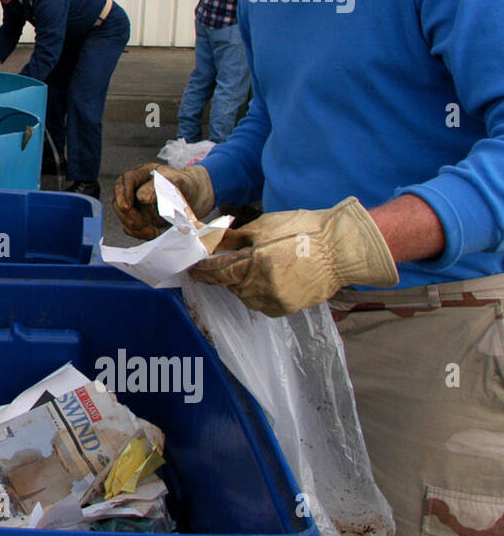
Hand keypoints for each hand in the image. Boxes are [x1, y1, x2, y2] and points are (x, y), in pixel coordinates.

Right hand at [113, 163, 213, 239]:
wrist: (195, 197)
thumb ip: (158, 187)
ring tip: (150, 231)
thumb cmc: (185, 185)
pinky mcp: (139, 218)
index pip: (124, 181)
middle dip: (127, 215)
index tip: (127, 207)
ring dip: (134, 226)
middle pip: (118, 201)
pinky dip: (140, 233)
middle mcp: (134, 189)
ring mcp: (135, 205)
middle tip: (140, 223)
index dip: (122, 194)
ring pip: (123, 216)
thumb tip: (140, 198)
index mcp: (141, 174)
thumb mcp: (176, 181)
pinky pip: (131, 228)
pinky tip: (153, 233)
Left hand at [189, 197, 398, 316]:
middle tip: (232, 262)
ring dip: (242, 285)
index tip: (193, 268)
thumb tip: (209, 239)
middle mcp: (262, 286)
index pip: (217, 271)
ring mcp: (275, 300)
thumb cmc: (305, 230)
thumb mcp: (264, 226)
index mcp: (255, 263)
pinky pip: (261, 304)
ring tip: (257, 268)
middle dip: (226, 274)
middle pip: (230, 285)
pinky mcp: (286, 309)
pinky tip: (269, 280)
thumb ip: (233, 238)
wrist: (342, 249)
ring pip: (245, 296)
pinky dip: (258, 294)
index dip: (202, 270)